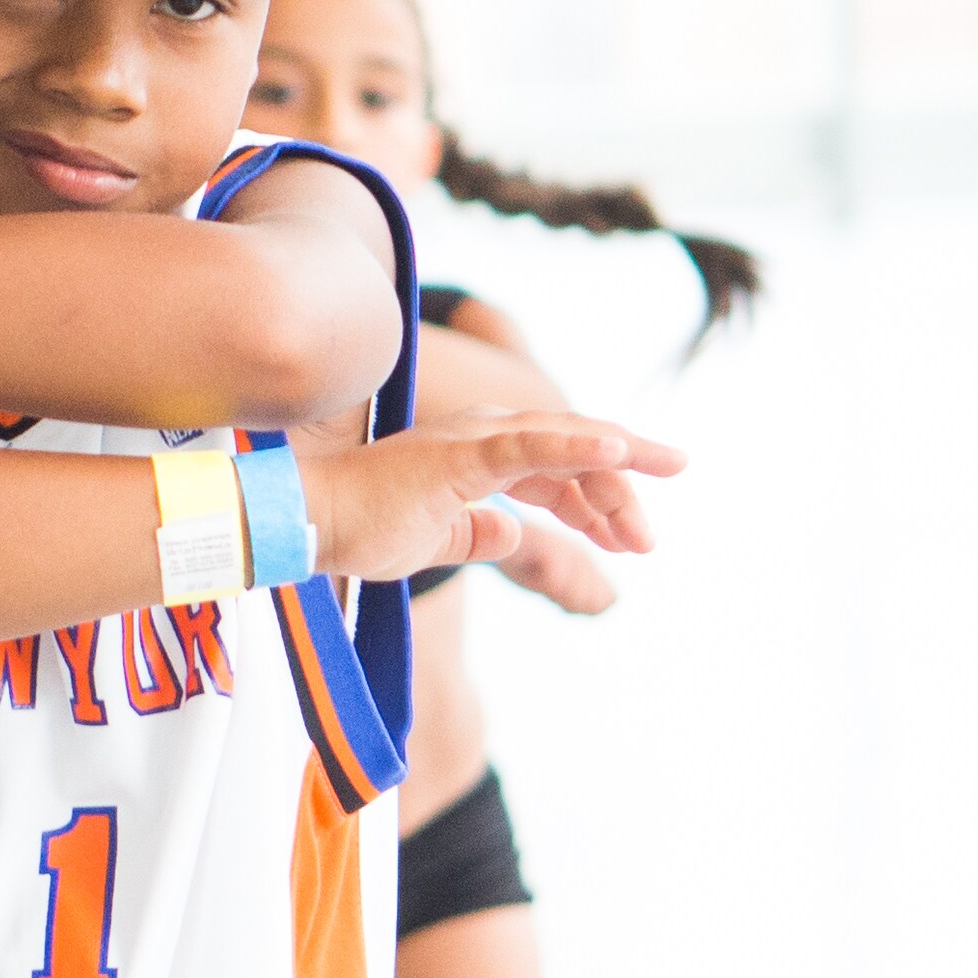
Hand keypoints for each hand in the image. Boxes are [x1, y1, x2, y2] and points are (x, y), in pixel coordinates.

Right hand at [300, 411, 682, 597]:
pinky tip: (621, 449)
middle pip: (572, 452)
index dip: (597, 499)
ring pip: (566, 441)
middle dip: (620, 486)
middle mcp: (481, 436)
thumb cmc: (358, 531)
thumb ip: (477, 534)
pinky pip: (533, 445)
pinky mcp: (463, 453)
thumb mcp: (436, 541)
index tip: (632, 535)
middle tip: (651, 536)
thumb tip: (512, 535)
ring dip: (620, 463)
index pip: (555, 469)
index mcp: (476, 456)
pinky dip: (580, 444)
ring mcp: (473, 440)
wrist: (307, 526)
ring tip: (669, 471)